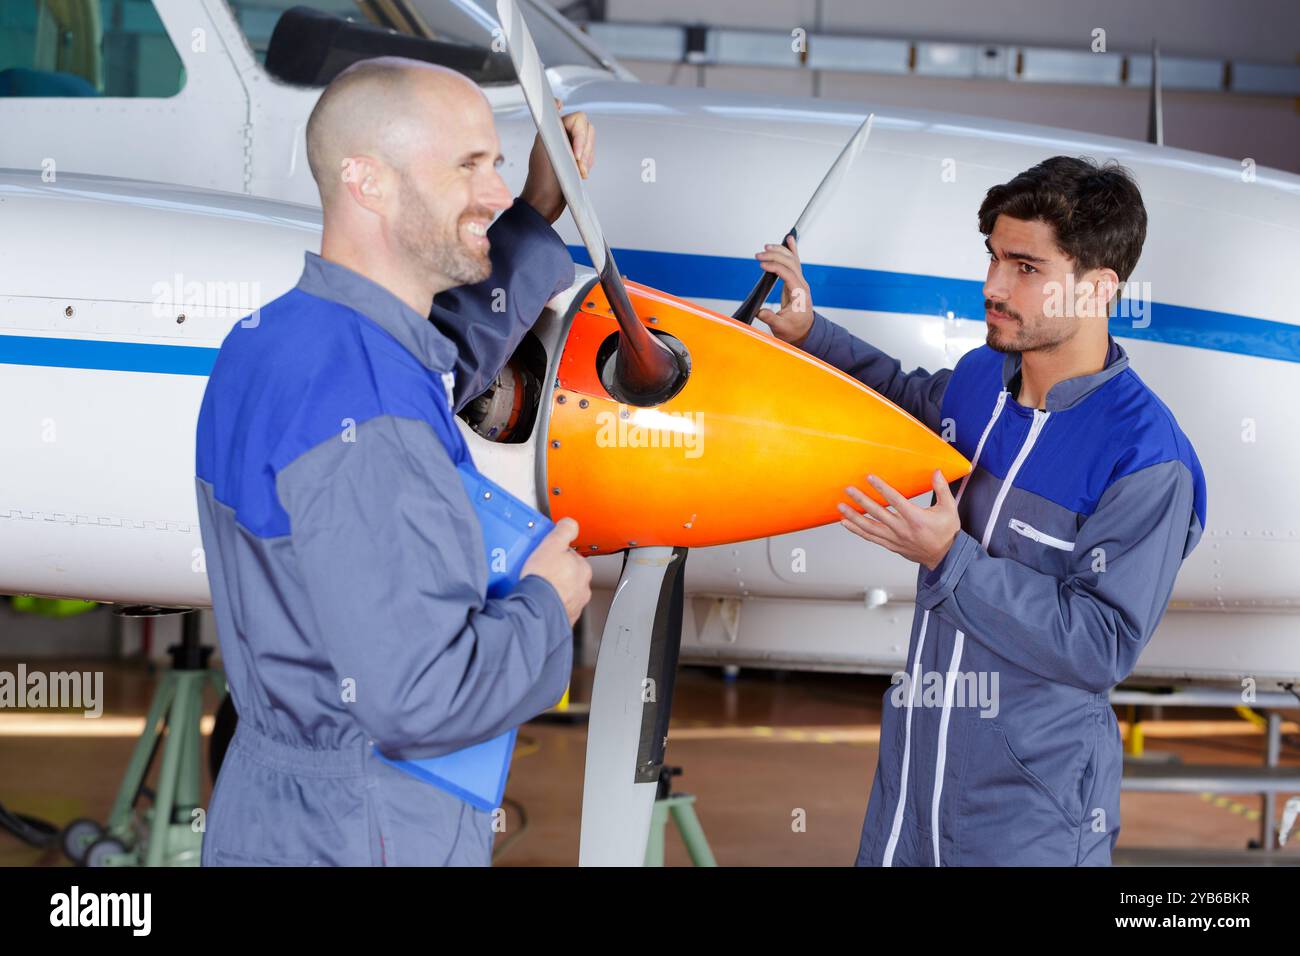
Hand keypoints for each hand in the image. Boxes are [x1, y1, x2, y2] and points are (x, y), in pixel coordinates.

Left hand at [519, 102, 594, 223]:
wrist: (544, 202)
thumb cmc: (541, 179)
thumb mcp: (544, 148)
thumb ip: (553, 126)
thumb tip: (558, 104)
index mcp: (551, 129)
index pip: (577, 118)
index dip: (580, 130)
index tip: (576, 149)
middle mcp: (561, 135)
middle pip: (587, 131)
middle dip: (585, 148)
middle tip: (577, 163)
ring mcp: (569, 147)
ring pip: (590, 143)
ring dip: (587, 158)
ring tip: (578, 171)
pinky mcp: (574, 159)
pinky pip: (590, 155)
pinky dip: (588, 165)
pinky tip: (580, 174)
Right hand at [521, 517, 592, 624]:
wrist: (536, 609)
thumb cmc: (544, 579)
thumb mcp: (553, 544)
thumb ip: (564, 530)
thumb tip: (570, 523)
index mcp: (583, 569)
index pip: (571, 556)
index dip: (557, 554)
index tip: (547, 556)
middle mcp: (583, 588)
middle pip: (568, 575)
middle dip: (555, 573)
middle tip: (539, 572)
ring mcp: (574, 605)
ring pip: (563, 593)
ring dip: (552, 590)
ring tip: (536, 587)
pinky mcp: (564, 619)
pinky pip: (556, 607)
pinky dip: (549, 604)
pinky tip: (538, 600)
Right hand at [755, 235, 814, 345]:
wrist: (804, 331)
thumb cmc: (794, 329)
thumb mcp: (781, 327)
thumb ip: (771, 319)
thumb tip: (761, 312)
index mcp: (799, 293)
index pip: (787, 274)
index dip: (774, 266)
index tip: (761, 264)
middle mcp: (801, 284)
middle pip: (790, 263)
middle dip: (775, 255)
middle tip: (759, 255)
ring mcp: (800, 281)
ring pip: (792, 260)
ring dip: (780, 251)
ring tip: (767, 247)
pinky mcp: (795, 281)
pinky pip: (794, 262)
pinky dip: (791, 250)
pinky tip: (789, 240)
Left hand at [837, 470, 960, 570]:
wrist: (945, 558)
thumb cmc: (947, 534)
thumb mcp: (949, 509)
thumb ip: (942, 489)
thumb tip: (937, 472)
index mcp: (916, 519)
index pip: (895, 500)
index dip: (881, 488)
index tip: (870, 478)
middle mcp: (903, 529)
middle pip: (878, 512)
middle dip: (861, 500)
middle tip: (849, 490)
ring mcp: (895, 539)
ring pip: (870, 527)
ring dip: (854, 516)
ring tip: (841, 507)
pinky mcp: (891, 545)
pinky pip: (870, 537)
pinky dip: (857, 530)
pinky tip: (846, 523)